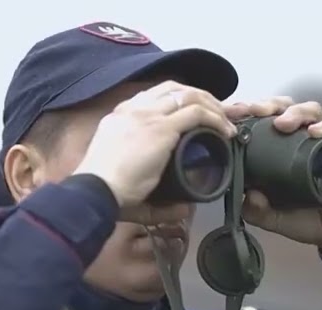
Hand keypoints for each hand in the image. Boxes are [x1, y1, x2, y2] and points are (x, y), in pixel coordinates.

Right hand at [74, 81, 235, 223]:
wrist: (94, 190)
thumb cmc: (104, 190)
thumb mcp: (126, 179)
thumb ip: (152, 190)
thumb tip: (182, 209)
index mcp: (121, 116)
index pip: (155, 95)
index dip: (179, 99)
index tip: (195, 113)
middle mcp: (134, 109)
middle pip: (175, 88)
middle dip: (201, 97)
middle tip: (219, 113)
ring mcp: (148, 116)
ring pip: (190, 96)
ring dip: (213, 106)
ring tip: (227, 122)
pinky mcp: (162, 129)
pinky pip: (197, 113)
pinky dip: (216, 120)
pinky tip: (225, 131)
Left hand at [225, 98, 321, 248]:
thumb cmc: (304, 218)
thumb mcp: (273, 218)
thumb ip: (257, 211)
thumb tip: (249, 195)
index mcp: (276, 149)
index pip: (262, 121)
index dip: (247, 112)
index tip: (232, 113)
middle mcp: (298, 140)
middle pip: (285, 107)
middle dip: (269, 104)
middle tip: (255, 111)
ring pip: (311, 111)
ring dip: (295, 112)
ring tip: (282, 123)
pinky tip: (314, 132)